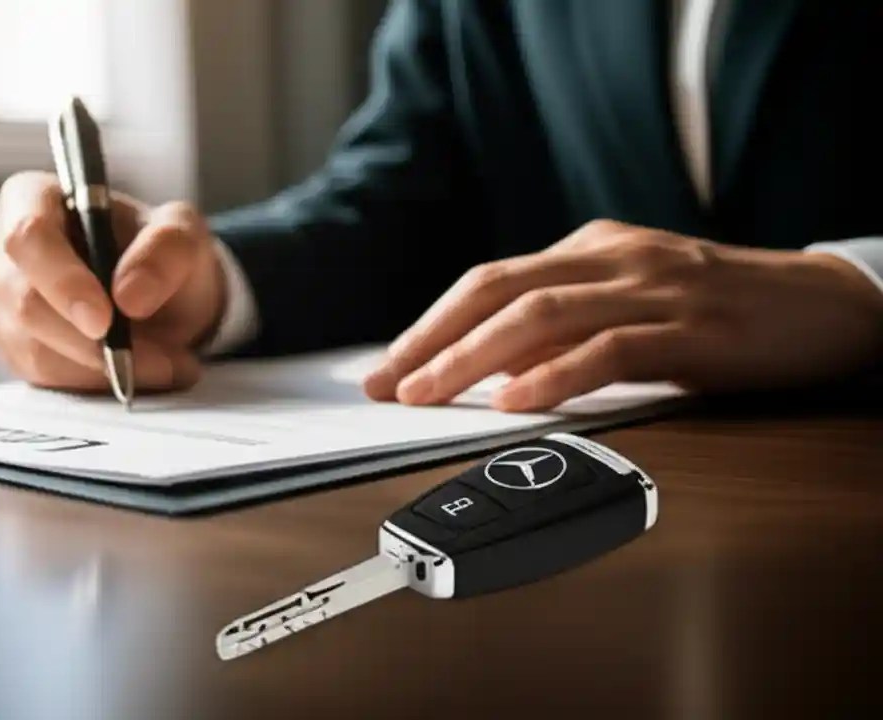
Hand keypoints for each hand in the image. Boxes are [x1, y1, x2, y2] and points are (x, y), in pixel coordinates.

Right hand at [0, 171, 225, 392]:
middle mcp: (0, 249)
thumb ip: (166, 250)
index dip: (63, 281)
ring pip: (34, 348)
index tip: (106, 320)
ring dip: (103, 367)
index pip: (28, 236)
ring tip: (166, 366)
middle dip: (92, 340)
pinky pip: (43, 378)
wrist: (156, 296)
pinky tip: (137, 373)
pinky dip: (94, 383)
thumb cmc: (158, 252)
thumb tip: (130, 295)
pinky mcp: (11, 347)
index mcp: (31, 197)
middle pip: (25, 302)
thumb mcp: (182, 235)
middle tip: (162, 357)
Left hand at [363, 219, 882, 410]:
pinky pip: (608, 348)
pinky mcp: (690, 328)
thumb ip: (568, 324)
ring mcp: (652, 289)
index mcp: (591, 250)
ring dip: (471, 357)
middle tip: (385, 384)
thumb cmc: (721, 311)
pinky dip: (554, 374)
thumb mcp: (631, 303)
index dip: (428, 325)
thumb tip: (487, 368)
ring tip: (427, 393)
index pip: (488, 282)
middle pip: (496, 290)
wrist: (826, 305)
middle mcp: (613, 258)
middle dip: (431, 339)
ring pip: (539, 315)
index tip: (384, 367)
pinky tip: (514, 399)